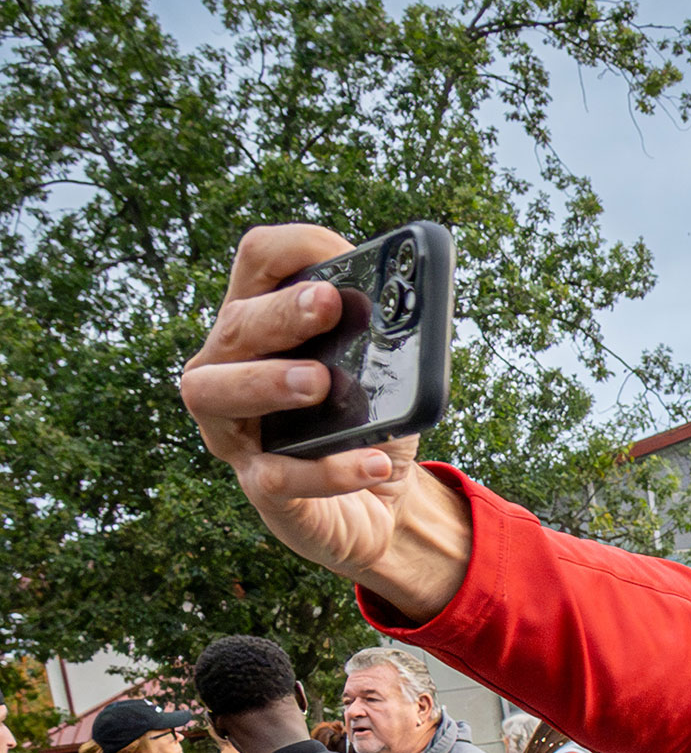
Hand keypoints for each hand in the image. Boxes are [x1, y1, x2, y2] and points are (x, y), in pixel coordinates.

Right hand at [178, 224, 470, 619]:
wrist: (382, 504)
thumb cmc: (369, 421)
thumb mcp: (385, 371)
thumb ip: (388, 335)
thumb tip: (412, 303)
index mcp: (262, 323)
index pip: (258, 261)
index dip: (296, 248)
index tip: (343, 257)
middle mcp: (227, 367)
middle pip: (236, 324)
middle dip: (282, 312)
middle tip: (329, 304)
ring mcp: (233, 429)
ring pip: (215, 392)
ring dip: (267, 381)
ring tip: (319, 381)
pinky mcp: (261, 486)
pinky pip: (279, 476)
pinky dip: (328, 470)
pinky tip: (373, 464)